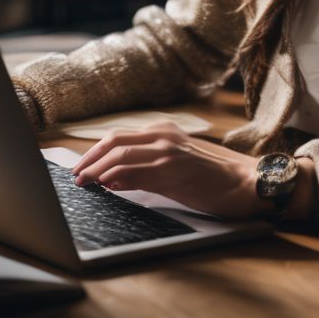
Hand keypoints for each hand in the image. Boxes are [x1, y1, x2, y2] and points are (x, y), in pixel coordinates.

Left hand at [71, 122, 262, 218]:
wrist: (242, 183)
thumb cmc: (210, 177)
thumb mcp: (175, 163)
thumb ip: (146, 166)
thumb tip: (113, 178)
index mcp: (163, 131)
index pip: (118, 136)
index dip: (95, 150)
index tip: (81, 165)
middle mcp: (163, 137)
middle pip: (114, 142)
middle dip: (90, 158)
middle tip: (76, 175)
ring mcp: (168, 153)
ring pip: (121, 156)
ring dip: (97, 170)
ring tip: (85, 182)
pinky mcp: (173, 171)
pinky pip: (136, 173)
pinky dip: (117, 179)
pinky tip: (107, 186)